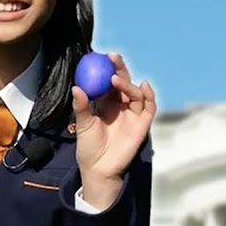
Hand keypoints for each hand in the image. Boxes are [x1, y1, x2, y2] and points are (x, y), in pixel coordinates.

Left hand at [72, 52, 156, 208]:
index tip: (100, 56)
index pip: (108, 82)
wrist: (99, 169)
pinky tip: (143, 85)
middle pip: (124, 83)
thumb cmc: (89, 148)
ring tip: (115, 79)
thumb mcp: (83, 125)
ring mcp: (132, 115)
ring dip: (128, 83)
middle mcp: (121, 107)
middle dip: (120, 68)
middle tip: (112, 58)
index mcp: (106, 104)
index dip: (106, 68)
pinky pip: (149, 108)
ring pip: (135, 93)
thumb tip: (77, 88)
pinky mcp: (142, 125)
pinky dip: (149, 96)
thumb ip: (82, 107)